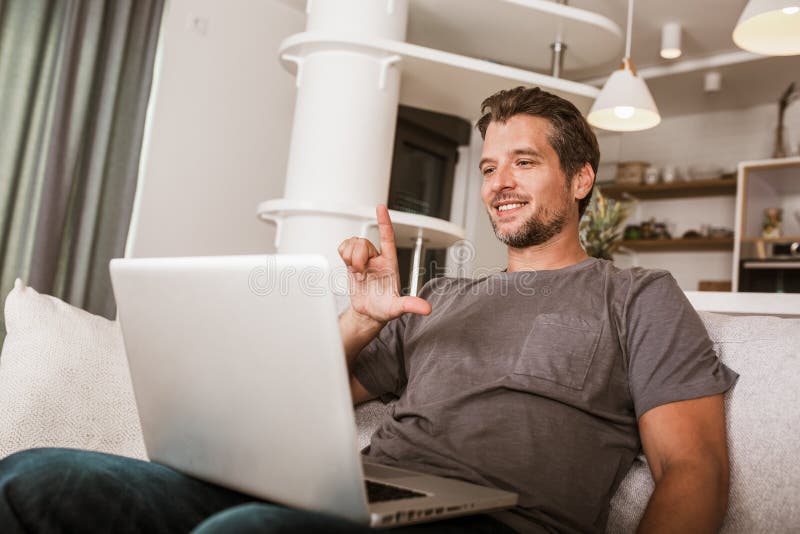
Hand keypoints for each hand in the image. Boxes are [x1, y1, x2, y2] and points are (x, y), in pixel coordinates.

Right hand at [338, 205, 431, 324]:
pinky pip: (344, 247)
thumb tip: (426, 308)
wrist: (368, 314)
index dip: (384, 221)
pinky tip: (351, 267)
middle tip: (362, 274)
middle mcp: (377, 258)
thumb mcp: (398, 308)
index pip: (387, 237)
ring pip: (353, 243)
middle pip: (364, 242)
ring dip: (351, 258)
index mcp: (389, 263)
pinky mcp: (352, 262)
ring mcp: (364, 259)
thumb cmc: (384, 308)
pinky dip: (344, 256)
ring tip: (357, 273)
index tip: (380, 207)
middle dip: (359, 257)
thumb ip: (411, 305)